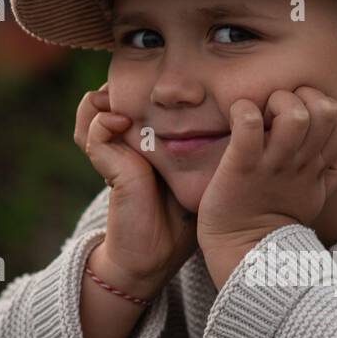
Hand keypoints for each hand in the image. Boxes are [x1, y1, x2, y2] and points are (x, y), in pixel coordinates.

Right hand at [73, 85, 197, 293]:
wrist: (154, 257)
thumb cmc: (183, 221)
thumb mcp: (201, 179)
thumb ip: (210, 154)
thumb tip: (243, 125)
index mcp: (146, 144)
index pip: (135, 103)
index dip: (140, 88)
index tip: (166, 82)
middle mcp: (126, 145)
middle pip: (109, 99)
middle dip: (119, 85)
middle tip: (141, 80)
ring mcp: (114, 155)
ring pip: (92, 109)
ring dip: (102, 98)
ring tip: (121, 95)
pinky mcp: (109, 167)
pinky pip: (95, 134)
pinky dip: (103, 123)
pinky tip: (121, 121)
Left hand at [196, 87, 336, 274]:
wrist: (245, 256)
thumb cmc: (272, 223)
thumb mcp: (312, 199)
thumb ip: (328, 177)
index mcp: (316, 167)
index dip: (327, 107)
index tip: (301, 117)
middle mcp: (300, 163)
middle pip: (326, 111)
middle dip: (302, 97)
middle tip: (278, 111)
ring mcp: (272, 165)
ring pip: (296, 115)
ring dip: (277, 102)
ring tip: (261, 114)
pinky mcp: (242, 166)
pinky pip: (249, 124)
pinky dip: (242, 111)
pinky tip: (237, 117)